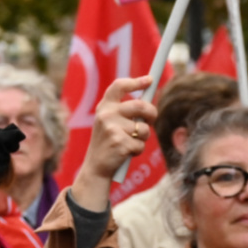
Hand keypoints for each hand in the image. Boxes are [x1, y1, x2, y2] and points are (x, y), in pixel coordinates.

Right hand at [71, 75, 157, 209]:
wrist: (95, 167)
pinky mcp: (120, 143)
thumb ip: (124, 111)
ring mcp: (112, 129)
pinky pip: (141, 144)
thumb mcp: (109, 122)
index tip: (150, 80)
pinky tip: (126, 153)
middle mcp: (106, 115)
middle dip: (152, 113)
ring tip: (130, 143)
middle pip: (140, 105)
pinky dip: (138, 150)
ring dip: (143, 138)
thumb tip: (149, 101)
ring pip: (144, 128)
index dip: (136, 82)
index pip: (119, 86)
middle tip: (152, 119)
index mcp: (104, 107)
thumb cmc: (107, 143)